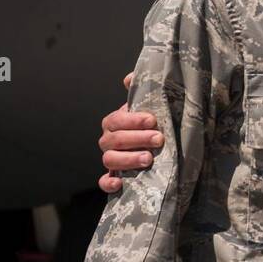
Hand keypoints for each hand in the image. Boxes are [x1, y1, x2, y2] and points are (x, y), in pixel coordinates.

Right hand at [97, 73, 162, 192]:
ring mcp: (111, 159)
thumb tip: (130, 78)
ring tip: (147, 159)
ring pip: (109, 160)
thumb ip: (141, 89)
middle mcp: (109, 140)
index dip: (133, 120)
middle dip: (137, 138)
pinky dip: (108, 183)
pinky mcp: (114, 177)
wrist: (158, 145)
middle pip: (115, 140)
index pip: (117, 120)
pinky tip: (120, 183)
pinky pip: (104, 182)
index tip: (153, 120)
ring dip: (127, 159)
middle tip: (158, 139)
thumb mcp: (150, 105)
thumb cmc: (152, 123)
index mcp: (115, 122)